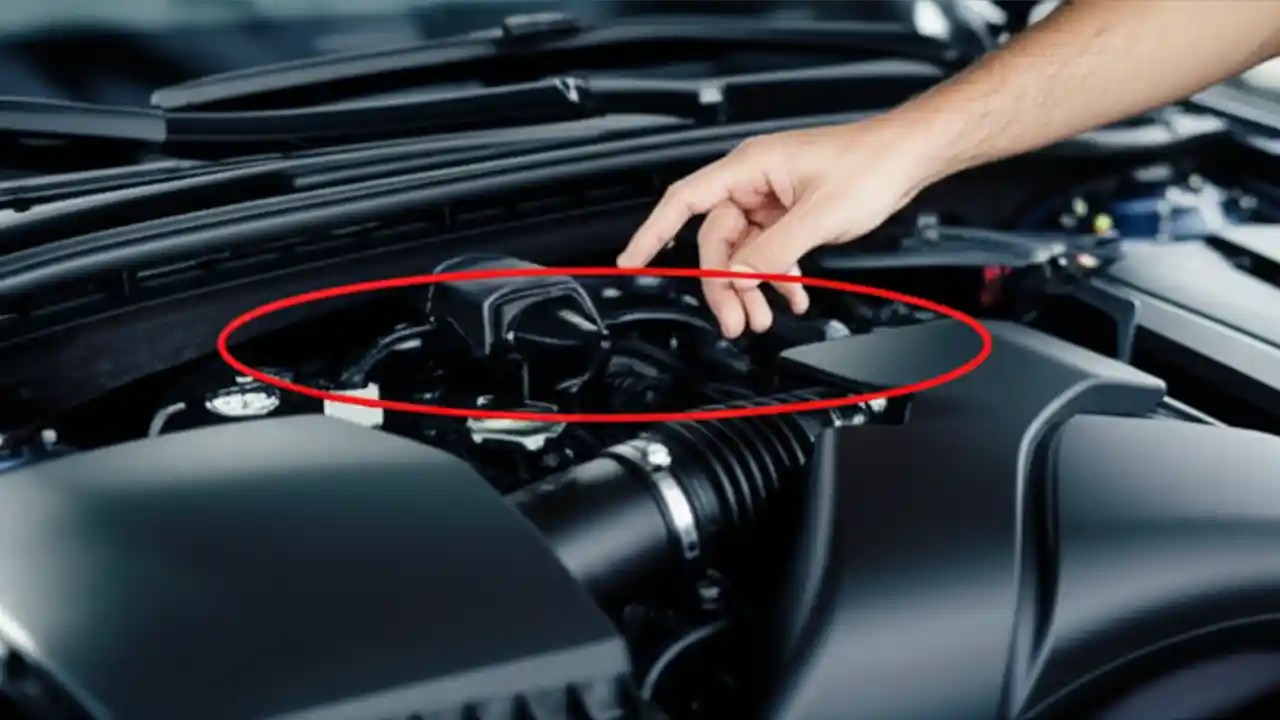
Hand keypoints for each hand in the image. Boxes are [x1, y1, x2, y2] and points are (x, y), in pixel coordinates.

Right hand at [616, 118, 936, 337]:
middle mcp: (754, 183)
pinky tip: (793, 298)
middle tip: (734, 321)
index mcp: (750, 169)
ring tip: (763, 319)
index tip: (631, 261)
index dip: (652, 232)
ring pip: (744, 254)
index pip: (685, 201)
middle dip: (724, 285)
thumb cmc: (869, 166)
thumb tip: (738, 277)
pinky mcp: (790, 215)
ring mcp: (771, 200)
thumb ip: (773, 250)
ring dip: (752, 288)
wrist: (907, 158)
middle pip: (717, 242)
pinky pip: (769, 253)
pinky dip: (777, 278)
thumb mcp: (819, 215)